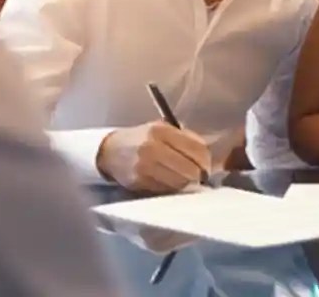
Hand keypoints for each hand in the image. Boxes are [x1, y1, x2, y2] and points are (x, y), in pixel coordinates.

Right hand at [96, 121, 210, 193]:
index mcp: (161, 130)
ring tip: (187, 180)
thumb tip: (206, 156)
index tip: (207, 165)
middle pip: (189, 167)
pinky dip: (173, 188)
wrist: (111, 150)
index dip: (206, 160)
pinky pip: (165, 189)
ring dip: (187, 183)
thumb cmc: (142, 139)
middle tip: (200, 176)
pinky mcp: (138, 181)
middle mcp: (152, 147)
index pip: (195, 147)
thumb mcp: (162, 129)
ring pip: (178, 181)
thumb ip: (185, 138)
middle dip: (198, 174)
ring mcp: (144, 165)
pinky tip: (172, 183)